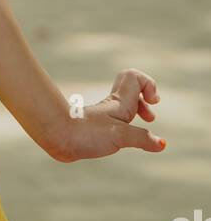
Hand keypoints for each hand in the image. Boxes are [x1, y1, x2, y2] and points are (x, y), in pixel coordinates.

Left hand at [50, 69, 164, 162]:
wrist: (59, 137)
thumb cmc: (87, 134)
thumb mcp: (119, 137)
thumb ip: (142, 138)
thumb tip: (162, 144)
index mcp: (120, 102)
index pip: (135, 76)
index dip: (149, 84)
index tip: (153, 101)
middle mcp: (113, 105)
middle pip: (132, 86)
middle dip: (147, 96)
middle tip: (150, 115)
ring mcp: (106, 114)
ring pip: (126, 101)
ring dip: (139, 109)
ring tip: (147, 122)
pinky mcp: (99, 125)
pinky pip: (119, 116)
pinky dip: (129, 123)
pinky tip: (127, 139)